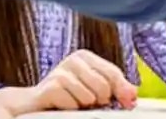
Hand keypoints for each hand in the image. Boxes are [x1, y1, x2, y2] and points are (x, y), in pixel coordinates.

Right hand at [0, 50, 137, 113]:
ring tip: (73, 103)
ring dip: (83, 106)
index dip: (122, 91)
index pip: (114, 73)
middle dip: (99, 101)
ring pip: (90, 97)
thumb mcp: (93, 89)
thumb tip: (133, 95)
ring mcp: (61, 71)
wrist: (31, 105)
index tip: (127, 104)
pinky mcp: (51, 86)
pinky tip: (61, 105)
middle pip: (104, 86)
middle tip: (87, 103)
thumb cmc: (66, 97)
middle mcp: (73, 59)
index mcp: (85, 57)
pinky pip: (74, 104)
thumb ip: (115, 89)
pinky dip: (70, 109)